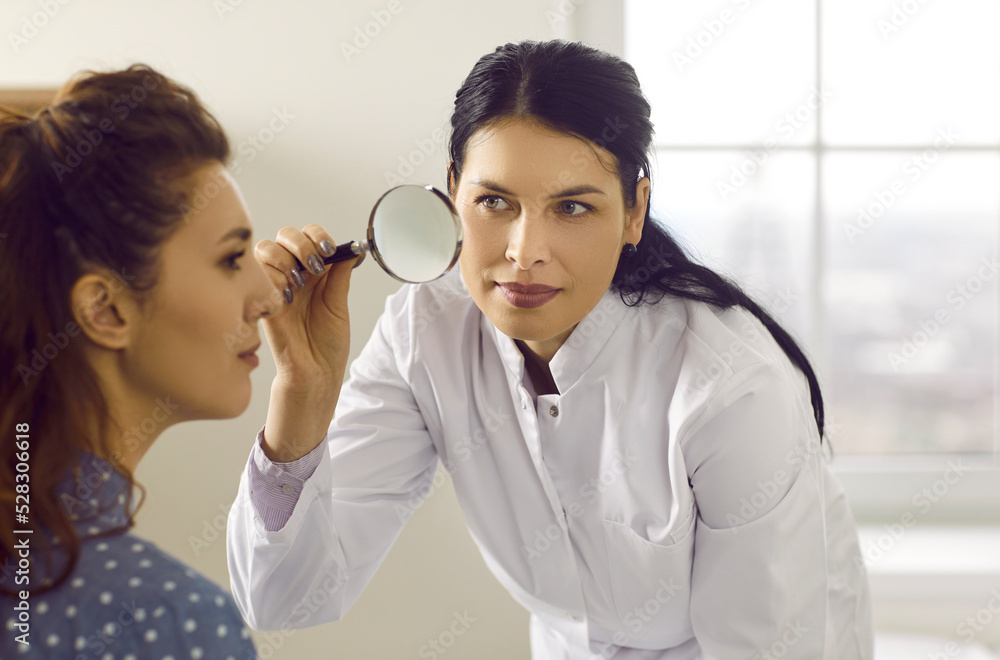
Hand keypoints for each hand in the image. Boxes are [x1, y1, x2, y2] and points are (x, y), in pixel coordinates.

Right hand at [254, 224, 356, 394]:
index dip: (317, 235)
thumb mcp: (339, 304)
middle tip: (316, 265)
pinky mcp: (263, 300)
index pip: (309, 236)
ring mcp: (277, 286)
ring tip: (300, 283)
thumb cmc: (328, 343)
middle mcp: (294, 274)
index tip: (330, 250)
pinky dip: (275, 278)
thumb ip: (340, 275)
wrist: (316, 372)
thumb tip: (351, 248)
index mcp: (315, 272)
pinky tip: (288, 298)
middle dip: (301, 243)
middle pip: (285, 235)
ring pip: (266, 248)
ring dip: (285, 258)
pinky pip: (258, 274)